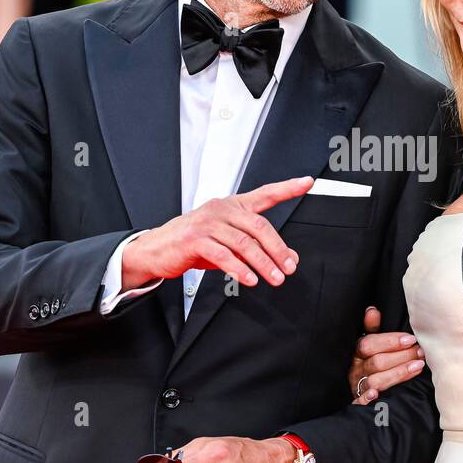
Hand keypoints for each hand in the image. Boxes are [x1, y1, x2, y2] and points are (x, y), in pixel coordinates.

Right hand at [121, 176, 311, 289]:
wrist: (156, 249)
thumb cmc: (193, 243)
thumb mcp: (228, 242)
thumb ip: (255, 245)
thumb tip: (286, 256)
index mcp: (231, 205)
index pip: (264, 193)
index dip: (286, 188)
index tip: (306, 183)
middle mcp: (221, 209)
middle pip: (258, 225)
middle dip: (278, 249)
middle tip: (289, 266)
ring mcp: (207, 223)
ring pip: (244, 243)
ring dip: (263, 263)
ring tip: (275, 278)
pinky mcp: (195, 240)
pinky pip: (224, 255)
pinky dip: (240, 269)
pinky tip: (250, 279)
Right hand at [347, 305, 424, 404]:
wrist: (359, 388)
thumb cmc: (370, 361)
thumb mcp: (370, 343)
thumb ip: (371, 328)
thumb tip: (372, 310)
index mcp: (357, 353)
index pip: (369, 344)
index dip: (389, 341)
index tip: (410, 339)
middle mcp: (356, 369)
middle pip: (376, 362)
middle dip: (401, 357)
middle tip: (420, 352)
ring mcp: (358, 386)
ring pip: (375, 381)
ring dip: (397, 374)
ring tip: (417, 366)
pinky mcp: (359, 401)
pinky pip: (359, 402)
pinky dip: (366, 399)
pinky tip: (376, 395)